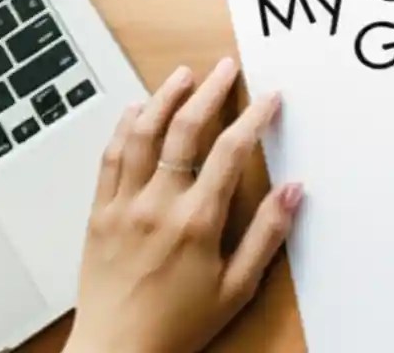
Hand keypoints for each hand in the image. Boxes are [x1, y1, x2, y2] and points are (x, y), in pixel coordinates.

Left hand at [64, 58, 302, 352]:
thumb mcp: (236, 288)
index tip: (269, 98)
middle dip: (209, 91)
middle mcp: (157, 204)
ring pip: (142, 134)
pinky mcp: (99, 212)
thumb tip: (294, 191)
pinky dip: (124, 127)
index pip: (230, 152)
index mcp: (196, 222)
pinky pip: (110, 157)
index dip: (253, 118)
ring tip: (182, 75)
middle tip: (225, 68)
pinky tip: (136, 110)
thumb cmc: (179, 325)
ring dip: (163, 97)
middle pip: (185, 130)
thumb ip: (267, 235)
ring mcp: (123, 204)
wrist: (116, 351)